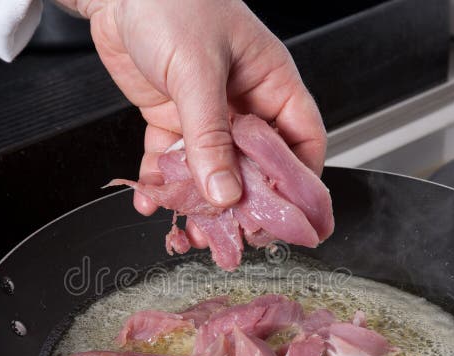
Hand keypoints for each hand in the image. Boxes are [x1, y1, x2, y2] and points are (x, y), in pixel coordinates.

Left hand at [63, 0, 325, 245]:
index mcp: (270, 83)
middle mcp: (243, 102)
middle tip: (232, 235)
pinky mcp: (172, 116)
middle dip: (243, 203)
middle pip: (255, 165)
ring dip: (200, 200)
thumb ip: (209, 135)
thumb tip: (225, 191)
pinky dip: (163, 181)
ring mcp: (206, 112)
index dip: (299, 182)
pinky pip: (173, 159)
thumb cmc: (172, 2)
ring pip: (213, 169)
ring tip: (191, 229)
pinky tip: (153, 199)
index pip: (301, 140)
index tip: (287, 217)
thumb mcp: (197, 70)